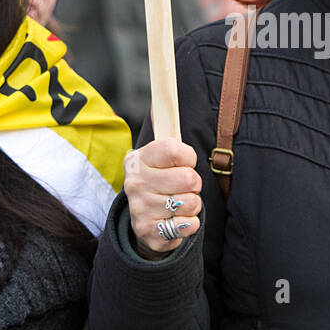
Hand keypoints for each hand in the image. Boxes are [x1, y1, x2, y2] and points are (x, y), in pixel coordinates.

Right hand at [123, 137, 202, 257]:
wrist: (144, 221)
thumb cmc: (159, 183)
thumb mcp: (158, 159)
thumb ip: (168, 138)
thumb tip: (165, 97)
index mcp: (138, 160)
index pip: (173, 149)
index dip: (188, 157)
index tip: (185, 163)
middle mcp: (136, 183)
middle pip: (189, 178)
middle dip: (194, 184)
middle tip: (184, 187)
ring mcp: (141, 208)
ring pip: (191, 203)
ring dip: (192, 205)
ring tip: (179, 203)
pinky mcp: (150, 232)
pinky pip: (189, 225)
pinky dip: (190, 224)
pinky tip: (176, 220)